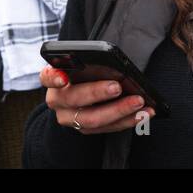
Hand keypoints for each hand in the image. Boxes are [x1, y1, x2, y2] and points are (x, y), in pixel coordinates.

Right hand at [40, 66, 154, 134]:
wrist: (80, 95)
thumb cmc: (85, 72)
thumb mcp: (84, 64)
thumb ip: (91, 64)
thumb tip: (115, 66)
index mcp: (54, 78)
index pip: (47, 76)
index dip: (54, 77)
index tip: (63, 77)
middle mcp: (57, 100)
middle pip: (74, 99)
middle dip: (97, 92)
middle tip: (118, 86)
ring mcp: (69, 118)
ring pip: (92, 119)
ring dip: (119, 111)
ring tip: (140, 102)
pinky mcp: (85, 129)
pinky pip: (106, 128)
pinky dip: (127, 120)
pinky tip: (144, 113)